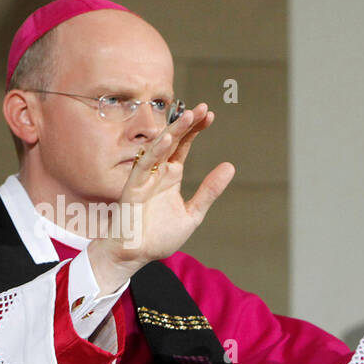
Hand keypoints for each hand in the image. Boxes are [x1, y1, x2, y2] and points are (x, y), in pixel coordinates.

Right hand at [88, 103, 234, 293]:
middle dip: (187, 124)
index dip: (195, 130)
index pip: (184, 146)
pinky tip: (168, 140)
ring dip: (173, 132)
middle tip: (203, 108)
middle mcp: (157, 172)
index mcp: (171, 175)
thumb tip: (230, 166)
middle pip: (173, 141)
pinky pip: (143, 165)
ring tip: (189, 116)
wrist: (136, 254)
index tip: (210, 115)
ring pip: (159, 148)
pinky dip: (156, 152)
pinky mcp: (133, 187)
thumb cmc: (159, 236)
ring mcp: (145, 177)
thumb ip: (209, 190)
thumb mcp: (193, 213)